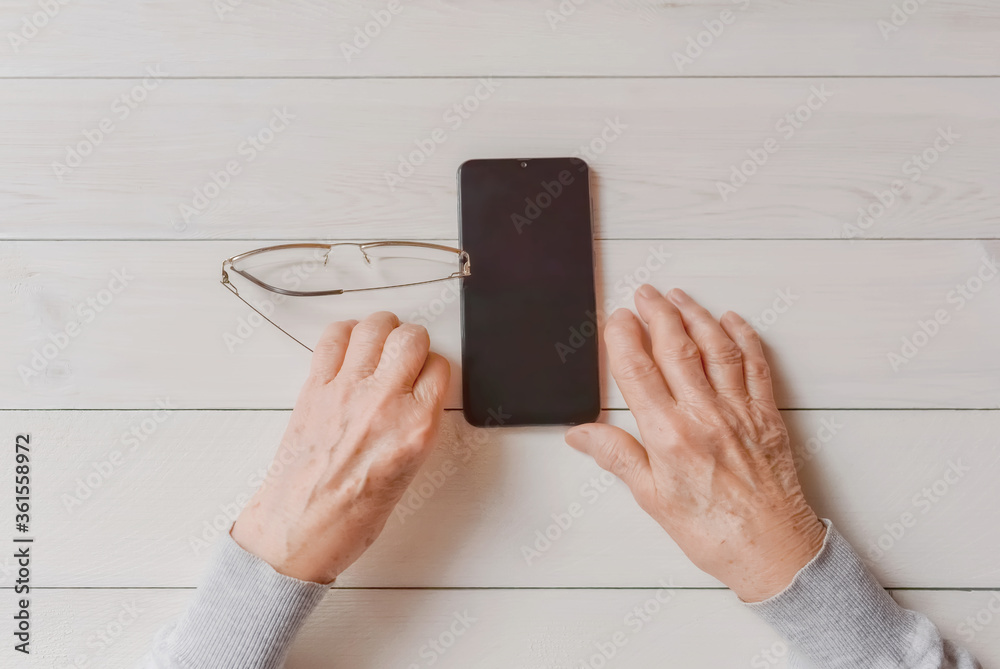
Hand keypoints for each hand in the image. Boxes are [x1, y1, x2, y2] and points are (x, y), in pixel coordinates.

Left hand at [231, 312, 450, 583]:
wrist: (299, 530)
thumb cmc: (350, 516)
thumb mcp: (408, 474)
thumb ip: (416, 427)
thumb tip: (418, 396)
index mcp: (415, 429)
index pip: (440, 369)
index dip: (434, 369)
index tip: (426, 376)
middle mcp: (384, 403)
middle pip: (411, 338)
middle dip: (414, 341)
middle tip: (407, 355)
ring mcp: (347, 391)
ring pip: (375, 327)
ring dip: (382, 329)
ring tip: (380, 343)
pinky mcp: (315, 388)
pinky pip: (334, 338)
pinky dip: (346, 333)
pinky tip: (350, 346)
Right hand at [565, 286, 825, 601]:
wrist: (773, 552)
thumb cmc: (714, 533)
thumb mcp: (651, 500)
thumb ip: (617, 457)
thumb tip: (581, 434)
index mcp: (669, 436)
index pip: (638, 371)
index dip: (624, 338)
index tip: (616, 318)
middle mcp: (704, 415)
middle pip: (676, 348)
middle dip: (657, 313)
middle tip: (644, 293)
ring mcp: (739, 411)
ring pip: (716, 348)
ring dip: (696, 316)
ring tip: (679, 296)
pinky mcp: (767, 415)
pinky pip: (755, 365)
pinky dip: (743, 337)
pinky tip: (731, 321)